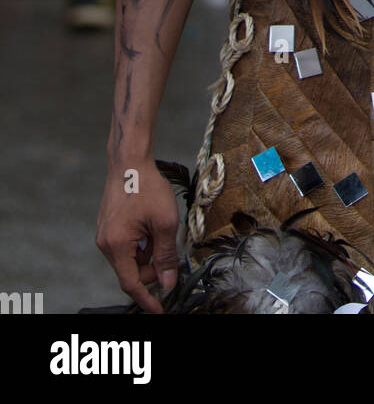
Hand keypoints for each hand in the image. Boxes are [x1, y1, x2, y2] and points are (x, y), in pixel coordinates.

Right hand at [96, 161, 178, 314]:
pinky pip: (126, 246)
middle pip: (130, 271)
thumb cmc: (147, 187)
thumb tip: (167, 283)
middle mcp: (105, 243)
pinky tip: (152, 229)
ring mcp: (105, 234)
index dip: (147, 299)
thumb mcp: (164, 223)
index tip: (160, 309)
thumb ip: (166, 256)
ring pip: (130, 258)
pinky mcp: (108, 226)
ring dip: (148, 256)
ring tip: (162, 235)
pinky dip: (141, 246)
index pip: (131, 284)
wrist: (130, 160)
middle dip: (152, 271)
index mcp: (116, 246)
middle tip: (171, 259)